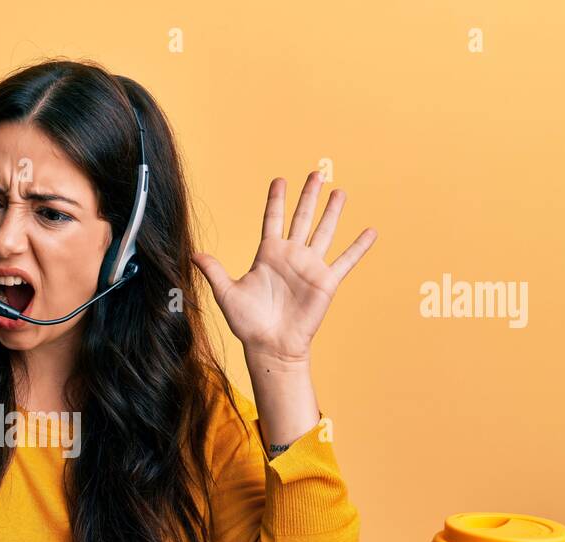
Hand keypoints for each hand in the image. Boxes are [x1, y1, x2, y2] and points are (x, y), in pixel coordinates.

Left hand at [192, 171, 376, 363]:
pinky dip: (359, 247)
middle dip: (308, 195)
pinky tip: (370, 231)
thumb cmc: (248, 323)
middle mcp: (291, 256)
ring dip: (332, 212)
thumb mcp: (226, 293)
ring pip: (324, 231)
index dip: (276, 200)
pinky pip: (346, 260)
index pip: (272, 220)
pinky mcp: (326, 281)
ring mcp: (310, 267)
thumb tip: (193, 254)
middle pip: (301, 217)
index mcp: (268, 254)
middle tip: (315, 173)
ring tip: (339, 191)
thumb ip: (215, 271)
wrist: (269, 345)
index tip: (279, 180)